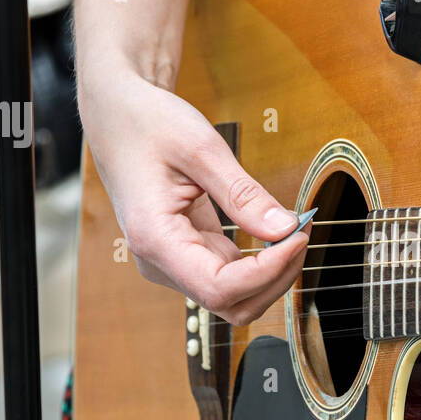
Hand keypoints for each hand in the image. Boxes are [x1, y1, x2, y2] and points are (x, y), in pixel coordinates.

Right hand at [79, 66, 304, 325]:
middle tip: (301, 232)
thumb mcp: (200, 148)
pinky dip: (261, 261)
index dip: (267, 272)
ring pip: (234, 296)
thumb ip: (243, 194)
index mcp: (154, 239)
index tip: (297, 236)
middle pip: (230, 303)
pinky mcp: (188, 253)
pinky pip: (231, 275)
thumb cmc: (146, 124)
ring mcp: (173, 262)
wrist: (118, 116)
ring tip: (293, 230)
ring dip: (271, 273)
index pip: (220, 288)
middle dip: (275, 277)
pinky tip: (276, 231)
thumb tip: (284, 229)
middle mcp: (159, 261)